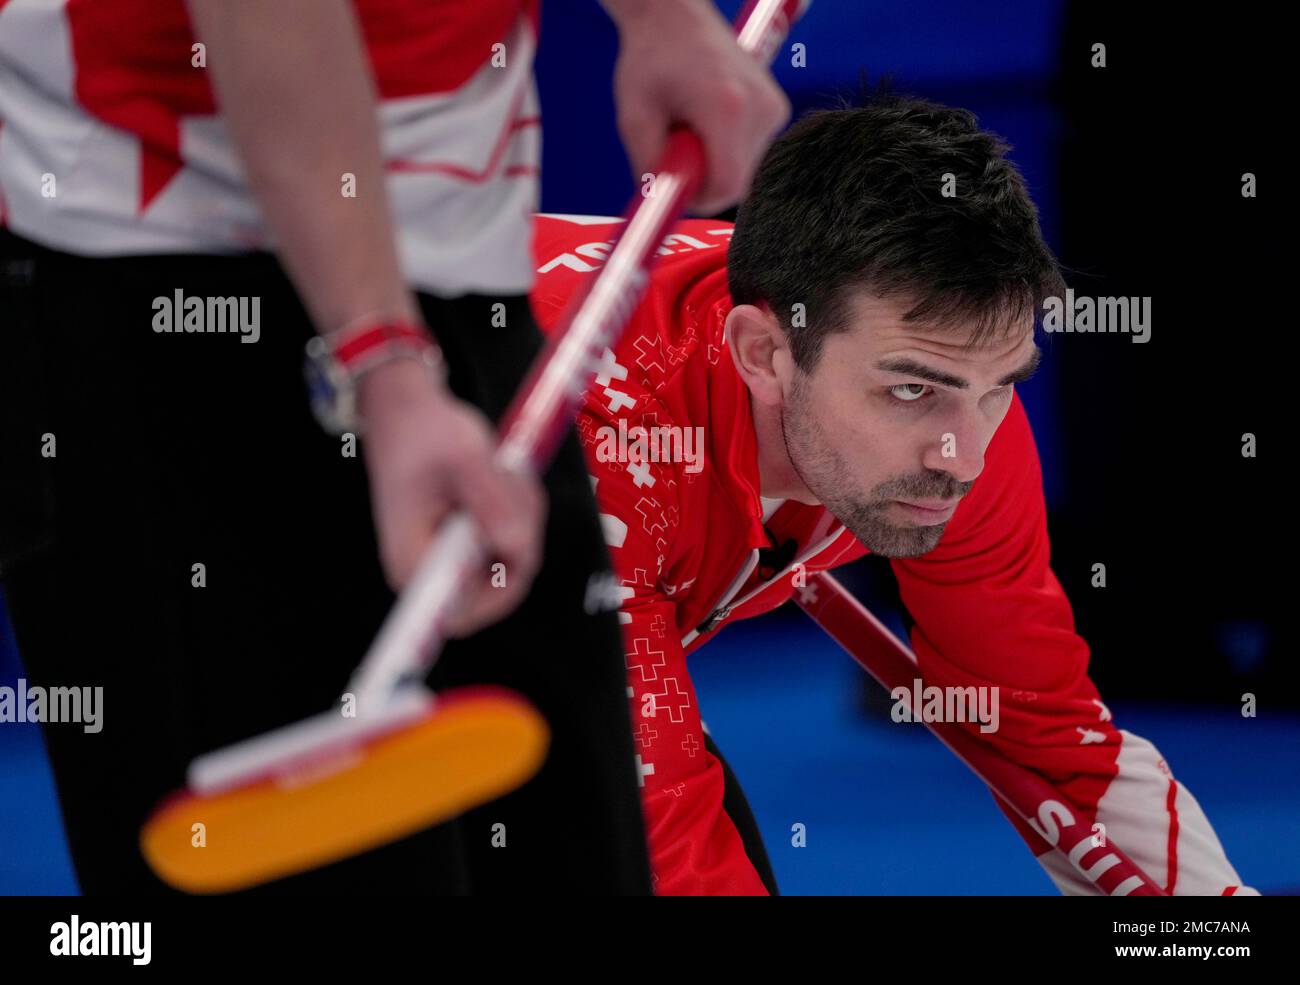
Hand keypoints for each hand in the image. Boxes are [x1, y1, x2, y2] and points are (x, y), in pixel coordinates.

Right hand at [358, 359, 544, 637]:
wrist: (410, 412)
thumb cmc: (425, 432)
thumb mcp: (465, 458)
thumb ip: (492, 504)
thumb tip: (518, 548)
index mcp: (414, 562)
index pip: (463, 614)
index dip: (501, 590)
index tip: (518, 539)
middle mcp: (431, 572)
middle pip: (503, 585)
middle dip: (522, 534)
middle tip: (511, 481)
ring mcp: (452, 560)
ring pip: (515, 559)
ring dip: (522, 514)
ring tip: (501, 469)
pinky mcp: (469, 545)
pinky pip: (513, 541)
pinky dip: (520, 510)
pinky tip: (503, 477)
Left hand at [608, 0, 790, 214]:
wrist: (676, 16)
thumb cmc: (651, 59)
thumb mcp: (634, 118)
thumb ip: (649, 169)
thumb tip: (661, 208)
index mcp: (726, 109)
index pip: (727, 186)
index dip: (700, 199)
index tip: (677, 188)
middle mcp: (759, 108)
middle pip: (737, 182)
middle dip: (704, 178)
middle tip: (675, 148)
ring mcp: (773, 108)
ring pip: (744, 170)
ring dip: (713, 162)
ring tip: (690, 125)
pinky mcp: (776, 109)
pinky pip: (749, 153)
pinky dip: (725, 148)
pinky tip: (707, 118)